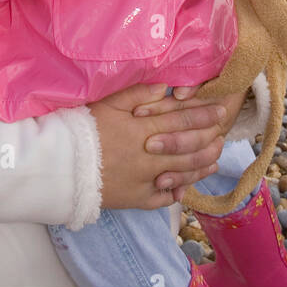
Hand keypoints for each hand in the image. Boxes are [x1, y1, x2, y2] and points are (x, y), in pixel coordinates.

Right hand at [89, 82, 231, 211]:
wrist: (62, 165)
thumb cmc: (84, 128)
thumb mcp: (108, 104)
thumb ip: (138, 94)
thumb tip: (165, 86)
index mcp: (143, 130)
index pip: (181, 121)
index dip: (203, 115)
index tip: (220, 111)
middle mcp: (150, 157)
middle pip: (187, 148)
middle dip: (208, 140)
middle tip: (223, 133)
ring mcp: (145, 181)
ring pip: (182, 174)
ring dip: (201, 166)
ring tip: (214, 158)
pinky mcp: (136, 199)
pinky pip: (163, 199)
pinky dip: (177, 193)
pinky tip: (187, 188)